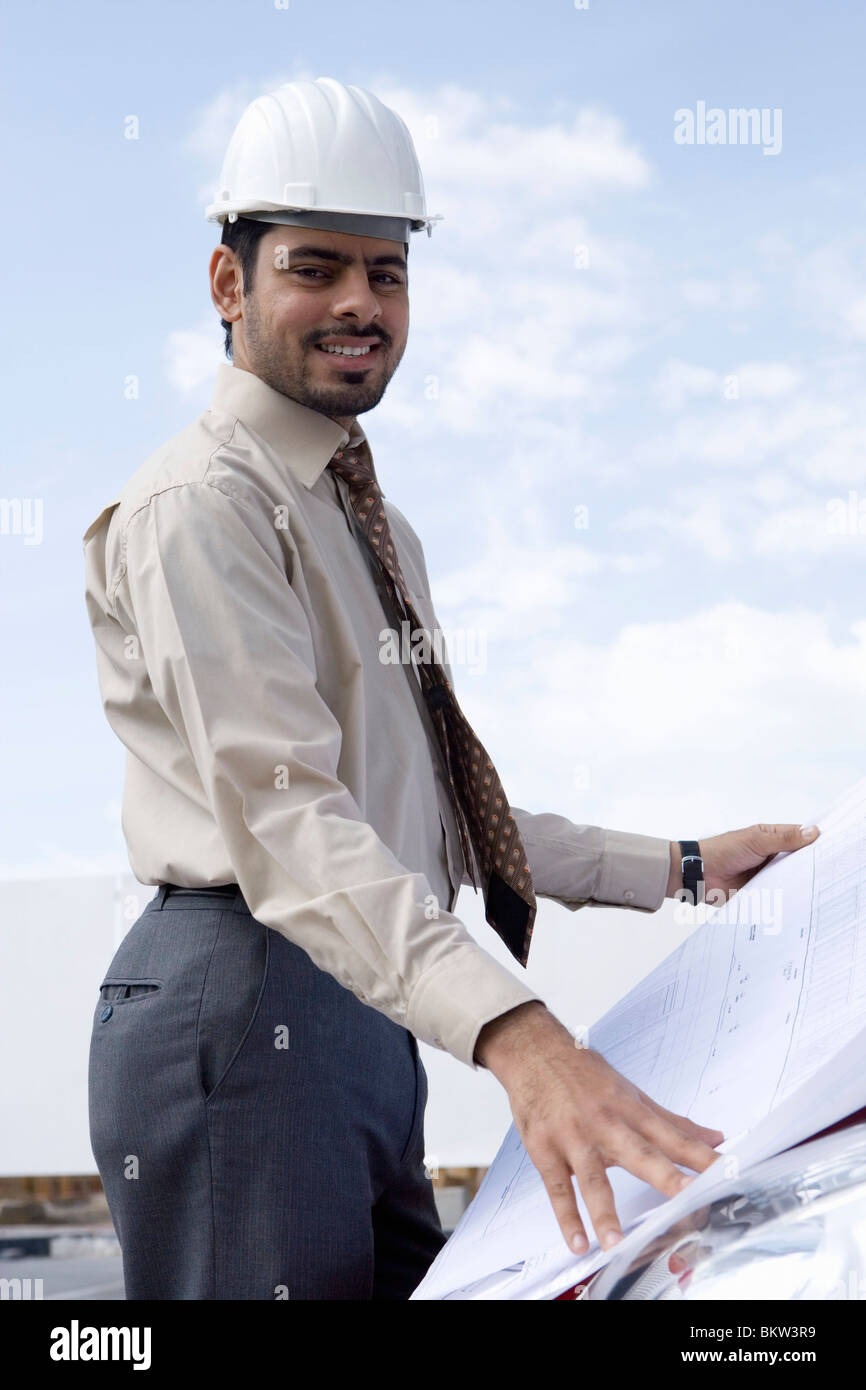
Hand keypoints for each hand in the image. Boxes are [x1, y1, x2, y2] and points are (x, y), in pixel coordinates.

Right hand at [474, 1002, 724, 1254]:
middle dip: (664, 1175)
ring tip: (616, 1242)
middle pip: (638, 1153)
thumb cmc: (584, 1073)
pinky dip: (567, 1217)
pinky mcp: (545, 1149)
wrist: (534, 1051)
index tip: (724, 1171)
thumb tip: (716, 1137)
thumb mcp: (631, 1093)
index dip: (698, 1155)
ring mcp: (573, 1137)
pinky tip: (578, 1242)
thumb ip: (672, 1121)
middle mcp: (605, 1124)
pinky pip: (557, 1188)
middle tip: (688, 1196)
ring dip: (604, 1211)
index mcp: (630, 1110)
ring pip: (592, 1177)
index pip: (672, 1136)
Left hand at [667, 822, 819, 901]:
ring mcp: (769, 875)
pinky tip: (804, 901)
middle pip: (799, 860)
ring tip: (823, 888)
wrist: (700, 874)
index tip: (835, 846)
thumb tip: (813, 832)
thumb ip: (784, 839)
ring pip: (792, 879)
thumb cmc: (724, 850)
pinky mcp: (763, 893)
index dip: (817, 842)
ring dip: (802, 882)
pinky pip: (781, 895)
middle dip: (813, 865)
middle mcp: (773, 856)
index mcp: (772, 838)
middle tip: (833, 870)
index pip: (801, 838)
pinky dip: (789, 897)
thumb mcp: (757, 840)